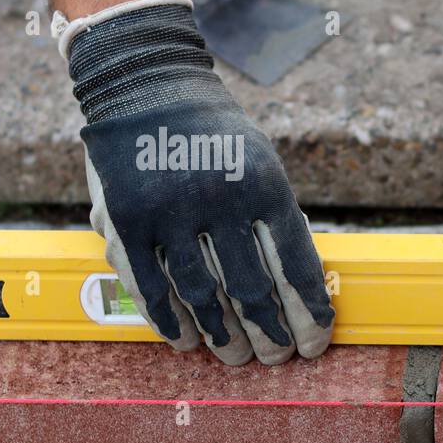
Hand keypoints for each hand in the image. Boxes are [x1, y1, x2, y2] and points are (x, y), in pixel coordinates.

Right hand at [66, 0, 334, 364]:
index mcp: (266, 187)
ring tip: (238, 357)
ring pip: (203, 297)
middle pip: (253, 291)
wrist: (146, 84)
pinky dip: (171, 322)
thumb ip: (278, 221)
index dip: (309, 313)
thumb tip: (303, 289)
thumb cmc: (217, 134)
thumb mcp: (264, 164)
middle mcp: (221, 201)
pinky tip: (188, 342)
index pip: (298, 268)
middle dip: (270, 334)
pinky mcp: (127, 221)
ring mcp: (171, 212)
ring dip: (224, 337)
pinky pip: (152, 287)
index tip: (315, 342)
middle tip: (277, 358)